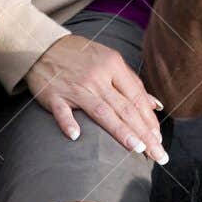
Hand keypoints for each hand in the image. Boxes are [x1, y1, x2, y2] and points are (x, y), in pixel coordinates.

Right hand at [26, 34, 167, 160]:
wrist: (43, 46)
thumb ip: (132, 83)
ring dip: (121, 132)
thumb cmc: (81, 56)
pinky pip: (61, 111)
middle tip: (158, 154)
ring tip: (138, 149)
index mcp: (113, 65)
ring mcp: (76, 86)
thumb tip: (156, 105)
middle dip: (144, 133)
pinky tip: (76, 136)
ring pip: (102, 112)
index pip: (137, 97)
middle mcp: (98, 77)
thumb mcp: (110, 60)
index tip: (159, 140)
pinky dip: (68, 123)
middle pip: (126, 108)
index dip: (150, 121)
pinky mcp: (53, 95)